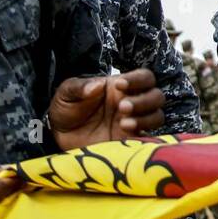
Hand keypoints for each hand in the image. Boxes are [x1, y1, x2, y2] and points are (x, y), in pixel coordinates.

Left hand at [48, 70, 165, 149]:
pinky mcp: (131, 141)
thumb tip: (97, 85)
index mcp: (119, 87)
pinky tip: (125, 135)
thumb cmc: (65, 110)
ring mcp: (133, 122)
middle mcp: (131, 102)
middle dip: (143, 100)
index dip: (138, 79)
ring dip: (145, 117)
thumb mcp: (66, 93)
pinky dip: (142, 134)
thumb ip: (79, 87)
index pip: (144, 77)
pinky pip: (149, 137)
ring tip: (123, 123)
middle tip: (122, 107)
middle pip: (157, 96)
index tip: (119, 85)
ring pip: (157, 115)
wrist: (60, 138)